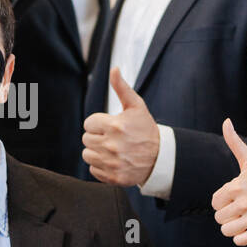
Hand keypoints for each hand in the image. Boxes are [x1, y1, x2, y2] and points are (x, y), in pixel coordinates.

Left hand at [82, 67, 159, 185]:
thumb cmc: (146, 129)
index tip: (110, 126)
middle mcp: (112, 145)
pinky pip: (93, 169)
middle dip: (97, 137)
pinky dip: (100, 166)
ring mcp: (112, 163)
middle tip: (112, 138)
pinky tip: (113, 161)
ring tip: (111, 149)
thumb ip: (122, 87)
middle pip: (86, 139)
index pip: (88, 123)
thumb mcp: (137, 106)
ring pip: (87, 154)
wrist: (160, 157)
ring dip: (96, 151)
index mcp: (115, 126)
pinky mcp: (112, 177)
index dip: (98, 123)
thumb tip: (114, 69)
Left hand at [211, 118, 246, 245]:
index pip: (215, 202)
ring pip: (227, 231)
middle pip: (219, 218)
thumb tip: (226, 121)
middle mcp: (245, 202)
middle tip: (241, 208)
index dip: (223, 200)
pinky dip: (242, 237)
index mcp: (238, 186)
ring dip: (233, 227)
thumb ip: (234, 142)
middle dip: (228, 214)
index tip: (235, 197)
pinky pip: (239, 241)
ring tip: (244, 218)